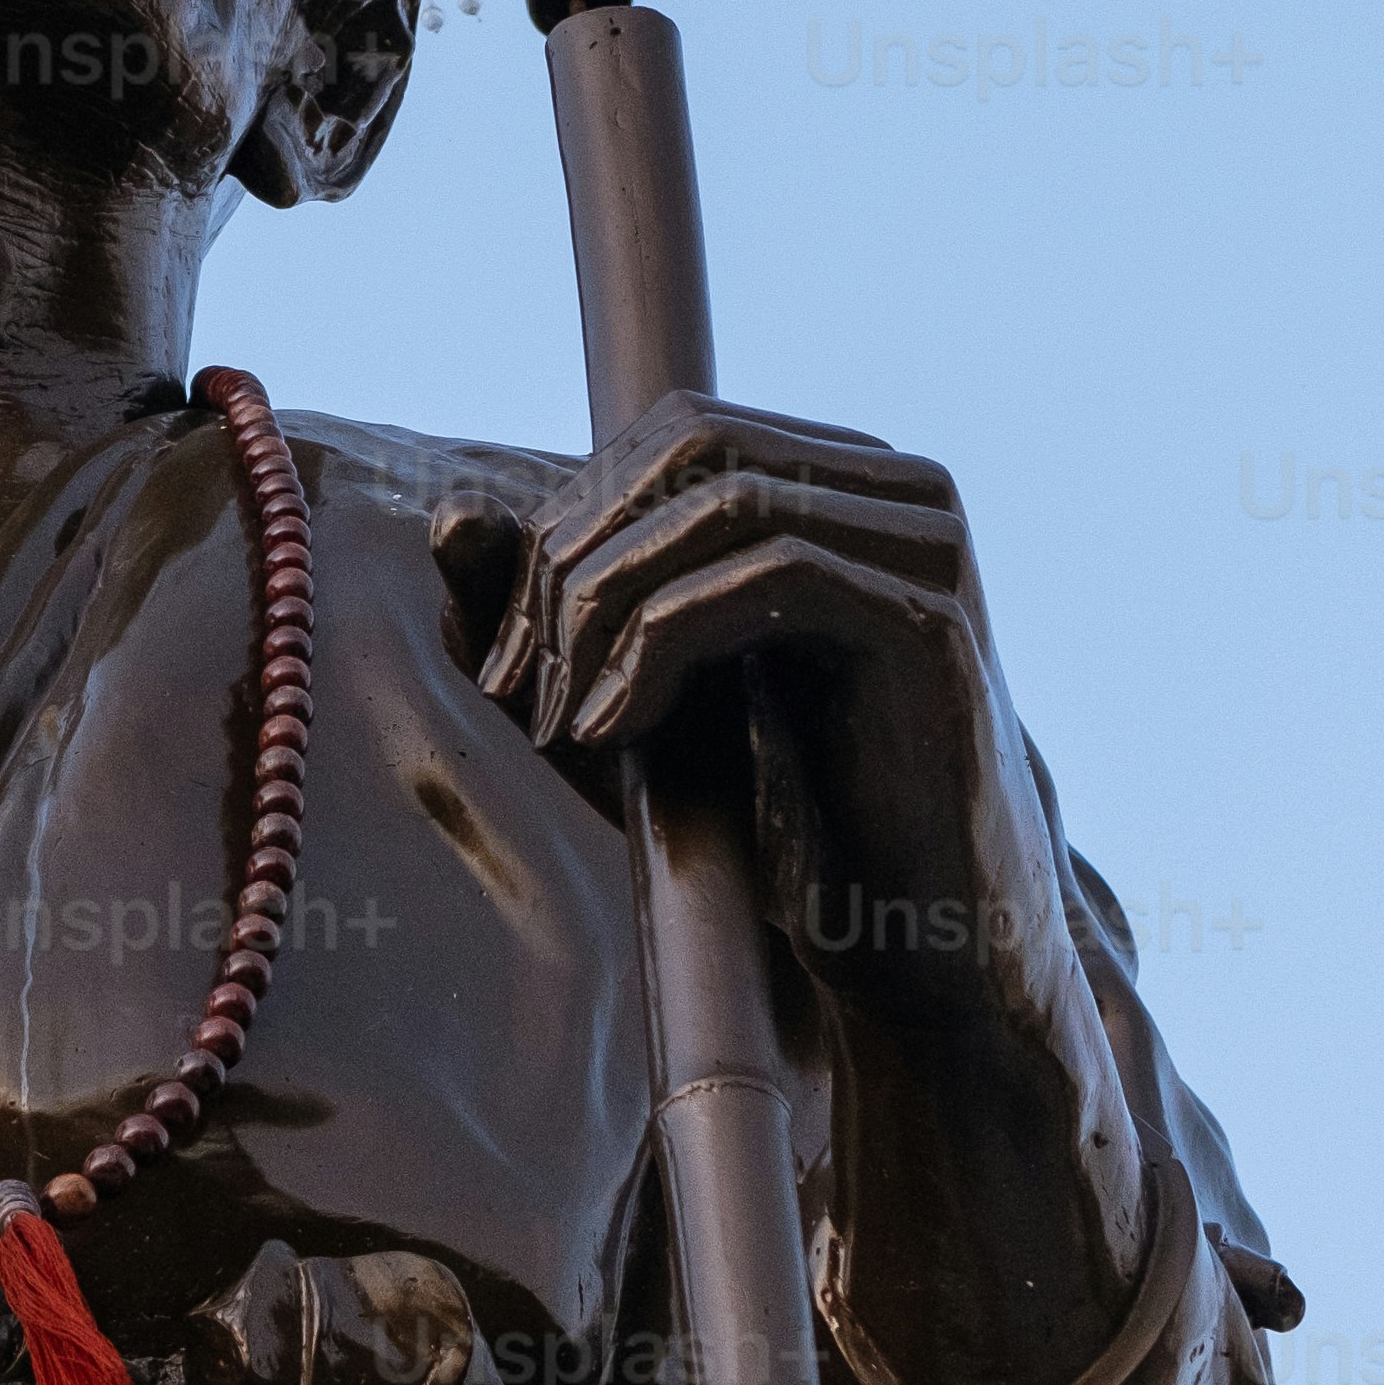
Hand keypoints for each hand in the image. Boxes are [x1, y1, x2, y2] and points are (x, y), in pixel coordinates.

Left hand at [465, 395, 1147, 1373]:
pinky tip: (614, 733)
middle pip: (692, 446)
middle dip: (575, 557)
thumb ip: (549, 615)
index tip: (500, 658)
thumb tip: (450, 519)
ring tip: (561, 720)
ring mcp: (927, 546)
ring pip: (722, 501)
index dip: (564, 522)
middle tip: (515, 685)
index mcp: (839, 484)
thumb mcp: (630, 704)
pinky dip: (662, 641)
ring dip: (606, 604)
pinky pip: (774, 571)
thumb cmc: (775, 831)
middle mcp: (897, 490)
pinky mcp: (933, 621)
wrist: (911, 950)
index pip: (674, 434)